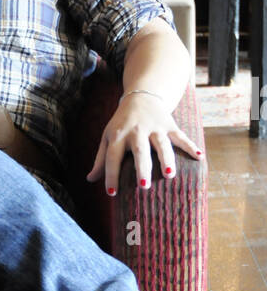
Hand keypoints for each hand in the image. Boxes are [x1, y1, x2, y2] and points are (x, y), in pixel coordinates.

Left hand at [86, 92, 201, 195]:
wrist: (140, 97)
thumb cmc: (121, 124)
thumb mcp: (107, 138)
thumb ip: (100, 159)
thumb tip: (90, 180)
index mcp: (117, 136)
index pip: (112, 158)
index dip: (111, 175)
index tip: (112, 193)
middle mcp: (136, 131)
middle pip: (139, 151)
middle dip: (142, 168)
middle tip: (143, 186)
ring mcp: (154, 127)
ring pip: (161, 144)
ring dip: (166, 159)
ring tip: (169, 175)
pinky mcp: (169, 125)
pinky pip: (181, 136)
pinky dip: (191, 146)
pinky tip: (199, 157)